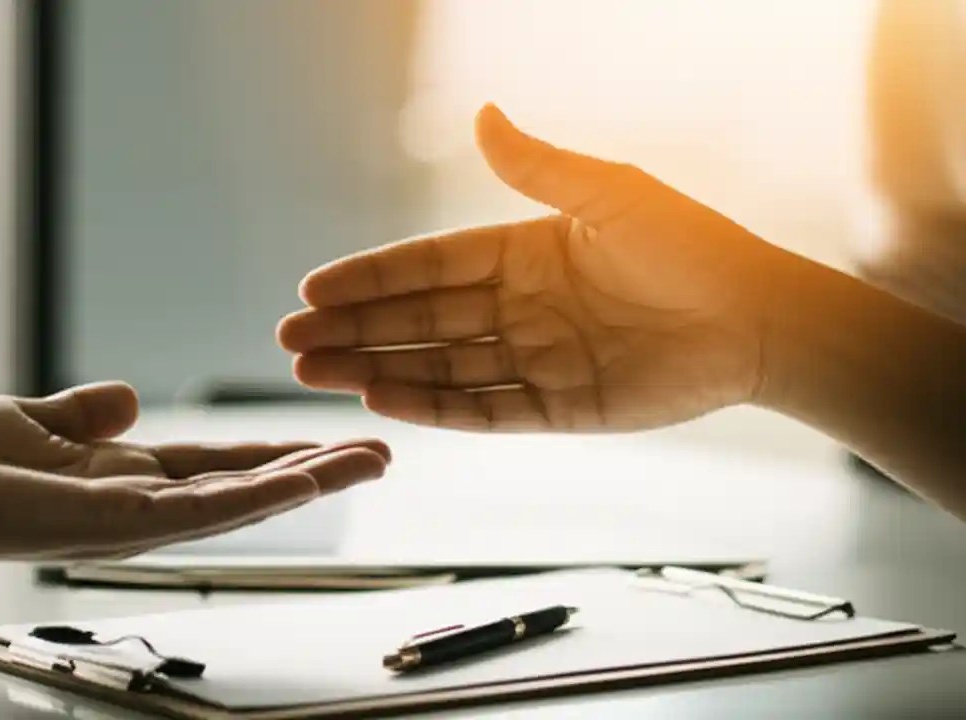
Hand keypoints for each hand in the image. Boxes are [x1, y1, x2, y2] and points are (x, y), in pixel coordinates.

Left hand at [0, 382, 389, 567]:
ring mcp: (130, 521)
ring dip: (306, 483)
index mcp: (124, 476)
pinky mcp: (112, 526)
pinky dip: (254, 498)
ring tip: (367, 462)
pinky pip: (197, 514)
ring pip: (238, 504)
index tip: (332, 439)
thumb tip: (126, 396)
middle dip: (316, 471)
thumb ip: (84, 413)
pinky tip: (301, 481)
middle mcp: (138, 505)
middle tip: (383, 453)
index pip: (219, 465)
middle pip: (245, 487)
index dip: (278, 451)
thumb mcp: (33, 419)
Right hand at [279, 104, 785, 431]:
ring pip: (438, 367)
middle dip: (353, 329)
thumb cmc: (694, 246)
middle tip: (291, 340)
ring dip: (376, 367)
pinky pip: (483, 408)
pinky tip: (382, 398)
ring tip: (314, 371)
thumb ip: (537, 167)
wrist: (763, 320)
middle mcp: (519, 308)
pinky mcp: (558, 410)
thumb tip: (481, 111)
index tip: (313, 288)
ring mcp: (535, 361)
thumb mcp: (609, 194)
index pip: (429, 267)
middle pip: (419, 321)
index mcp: (523, 252)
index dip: (371, 278)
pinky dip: (432, 405)